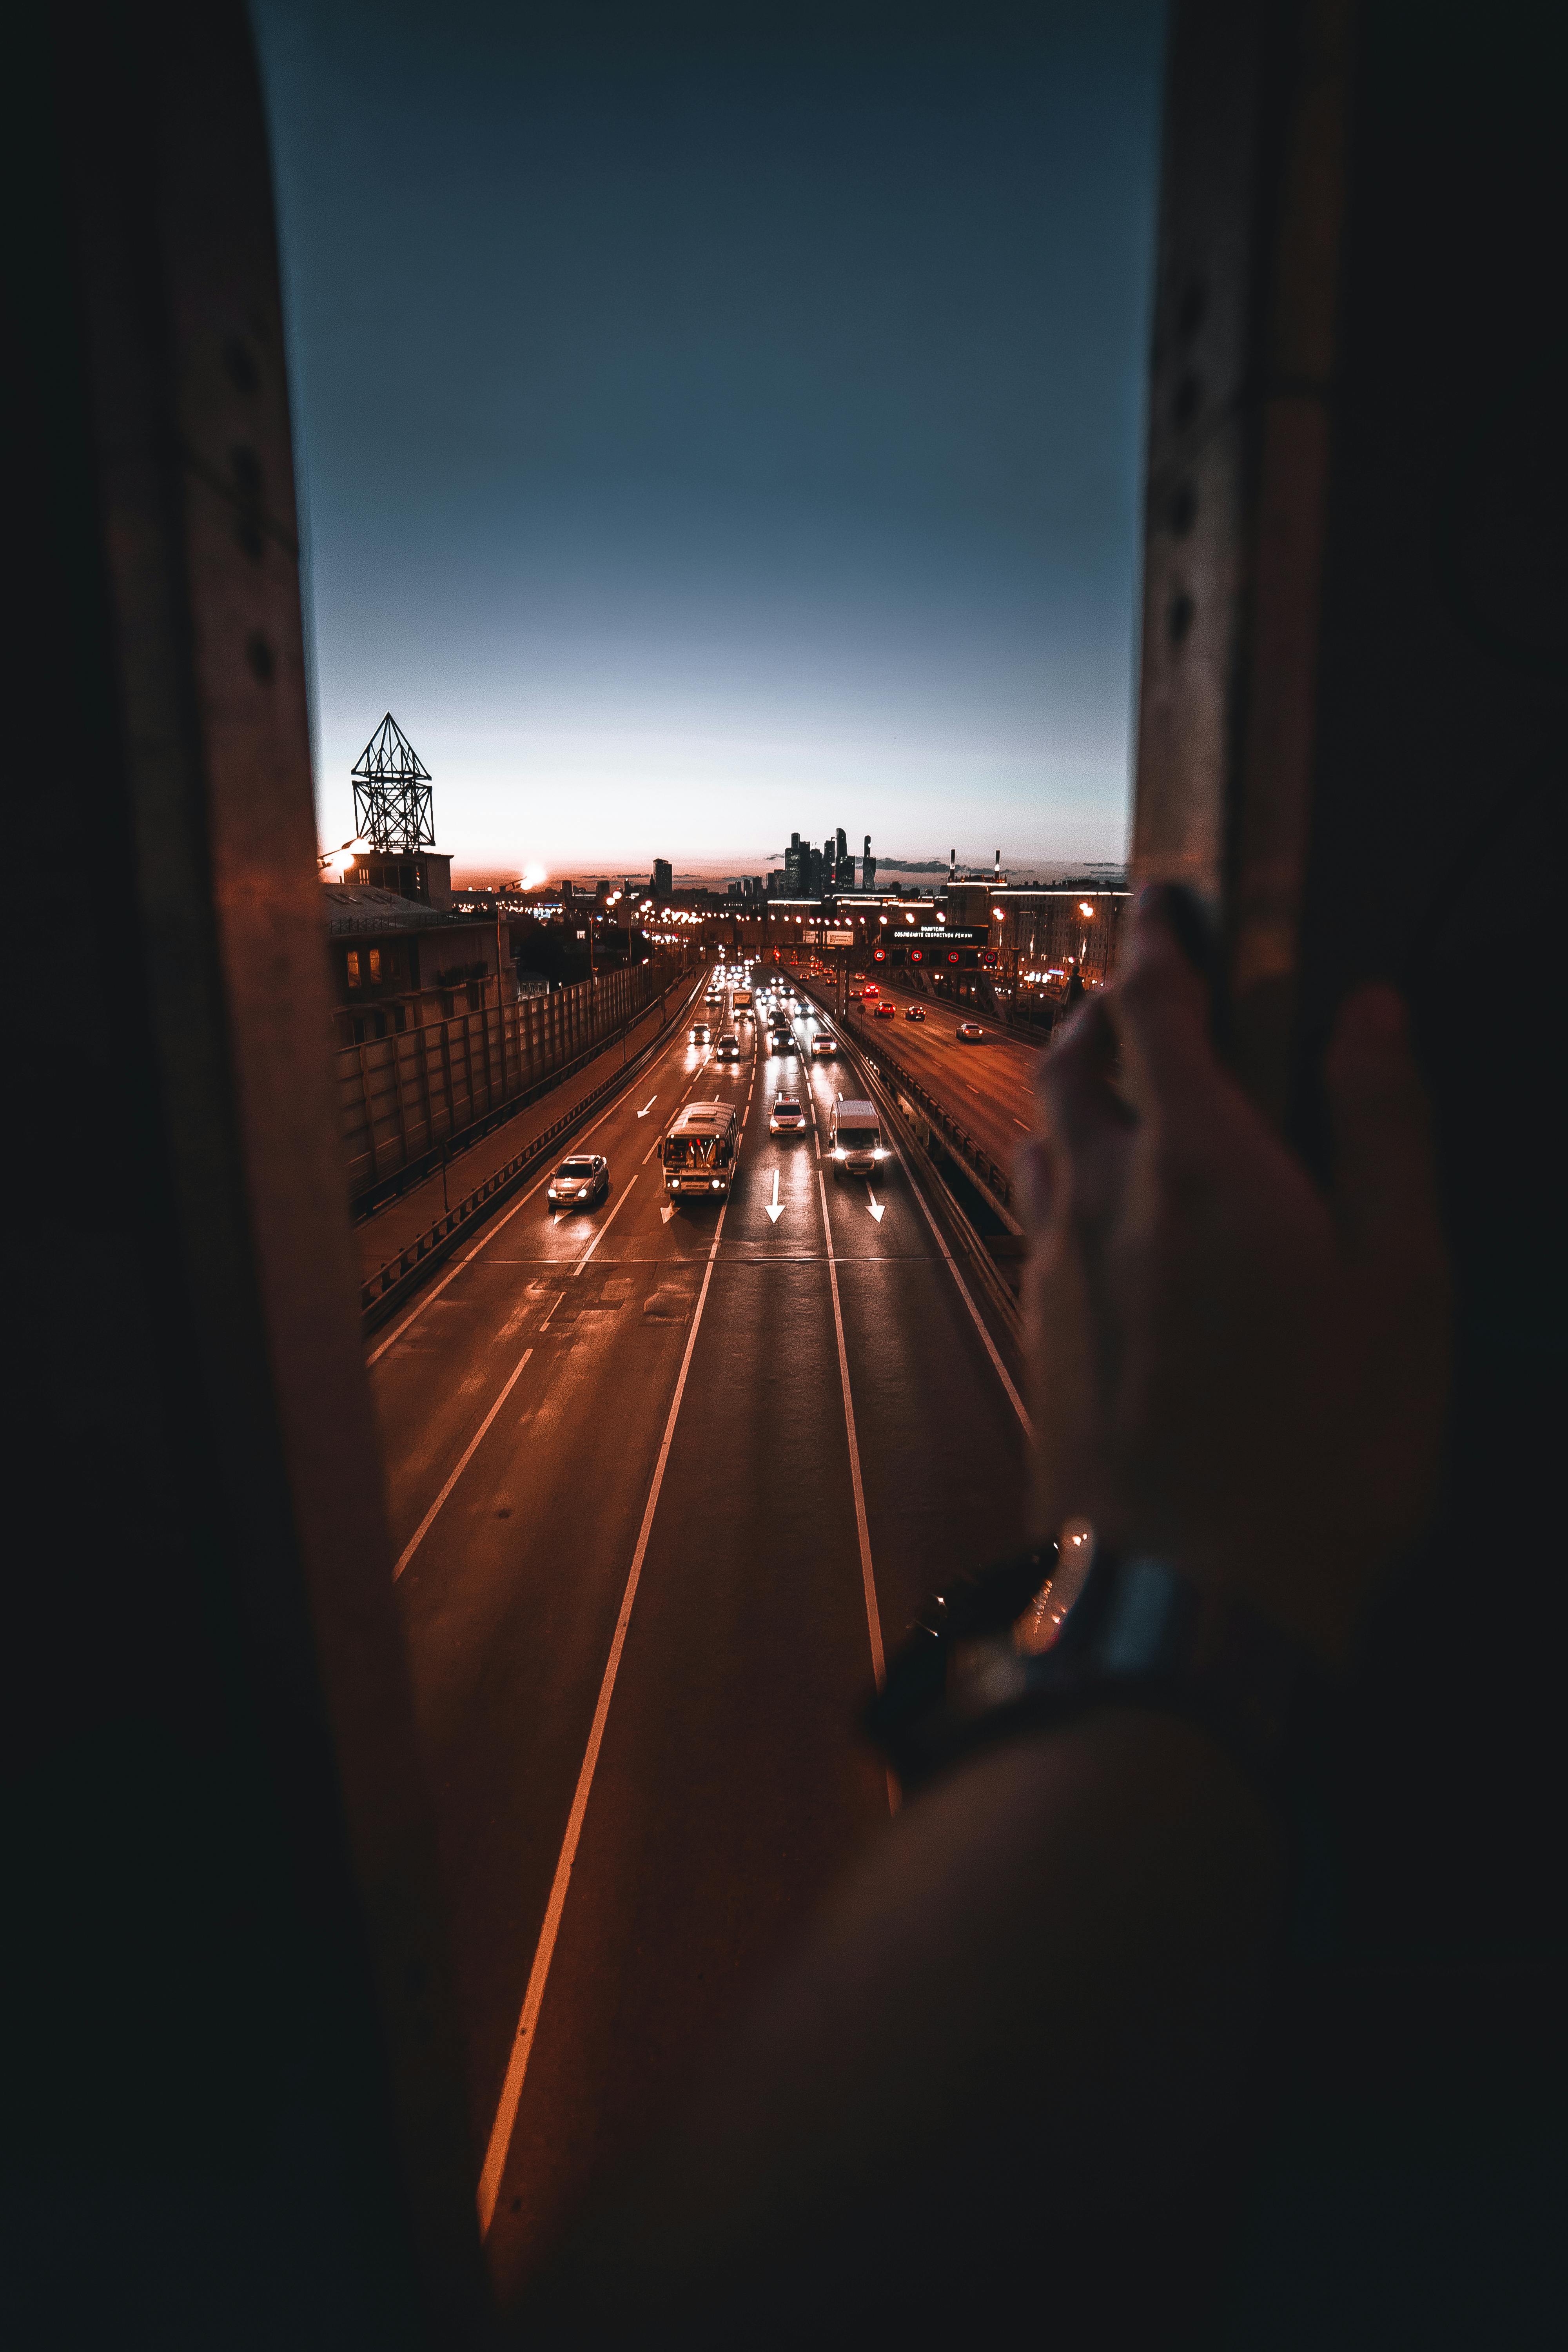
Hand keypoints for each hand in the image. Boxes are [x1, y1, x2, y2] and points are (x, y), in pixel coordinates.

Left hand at [1019, 891, 1449, 1670]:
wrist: (1192, 1600)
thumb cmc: (1323, 1448)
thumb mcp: (1403, 1281)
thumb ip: (1383, 1129)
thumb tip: (1369, 1010)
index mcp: (1199, 1162)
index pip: (1157, 1006)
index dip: (1160, 940)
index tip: (1165, 901)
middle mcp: (1103, 1195)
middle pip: (1074, 1059)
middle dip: (1107, 1008)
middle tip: (1149, 990)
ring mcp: (1056, 1265)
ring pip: (1040, 1133)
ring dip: (1073, 1086)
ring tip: (1117, 1082)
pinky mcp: (1038, 1331)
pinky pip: (1032, 1212)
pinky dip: (1061, 1170)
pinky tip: (1097, 1205)